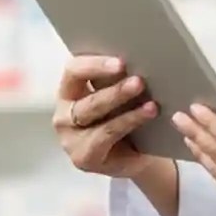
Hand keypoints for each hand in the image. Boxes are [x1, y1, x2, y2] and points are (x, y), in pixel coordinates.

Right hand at [54, 55, 159, 179]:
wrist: (135, 155)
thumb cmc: (124, 115)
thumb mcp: (120, 94)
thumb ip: (120, 78)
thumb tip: (141, 58)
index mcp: (70, 90)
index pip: (73, 71)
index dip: (95, 65)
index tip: (121, 63)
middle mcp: (64, 114)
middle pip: (86, 100)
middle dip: (115, 90)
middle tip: (139, 82)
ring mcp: (71, 139)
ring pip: (96, 120)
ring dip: (125, 110)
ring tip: (151, 105)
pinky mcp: (83, 157)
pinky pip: (107, 137)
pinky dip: (129, 124)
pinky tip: (147, 116)